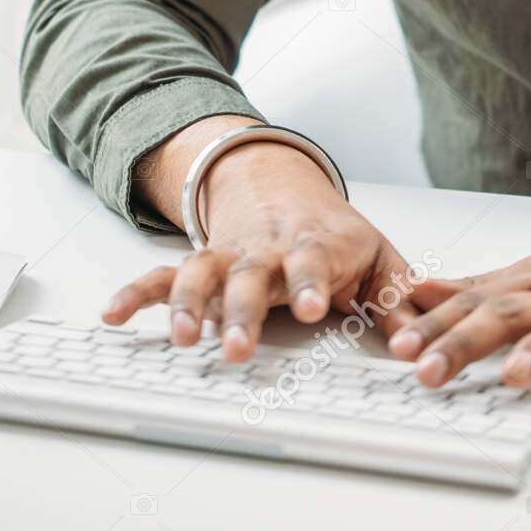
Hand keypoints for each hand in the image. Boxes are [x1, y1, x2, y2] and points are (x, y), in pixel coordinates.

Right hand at [102, 137, 439, 359]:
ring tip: (181, 337)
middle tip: (235, 348)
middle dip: (241, 310)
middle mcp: (266, 250)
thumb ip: (400, 303)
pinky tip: (114, 312)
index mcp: (314, 246)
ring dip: (189, 303)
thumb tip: (416, 347)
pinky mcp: (202, 264)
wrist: (280, 182)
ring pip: (202, 273)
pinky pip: (163, 276)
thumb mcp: (379, 260)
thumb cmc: (335, 234)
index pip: (312, 261)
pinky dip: (137, 292)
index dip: (309, 282)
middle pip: (250, 275)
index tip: (309, 306)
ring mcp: (229, 255)